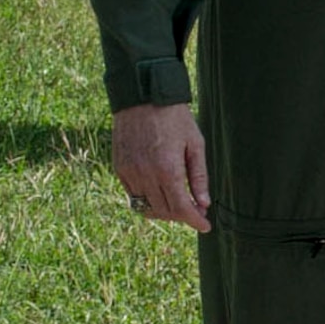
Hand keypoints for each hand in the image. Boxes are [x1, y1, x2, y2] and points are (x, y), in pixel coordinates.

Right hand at [111, 102, 211, 231]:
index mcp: (168, 169)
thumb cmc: (174, 118)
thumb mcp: (195, 144)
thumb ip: (199, 177)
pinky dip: (147, 200)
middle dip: (182, 216)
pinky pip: (133, 195)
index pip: (181, 208)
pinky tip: (160, 192)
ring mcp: (129, 172)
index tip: (205, 227)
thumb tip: (204, 204)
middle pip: (164, 212)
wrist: (143, 96)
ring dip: (164, 211)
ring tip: (179, 203)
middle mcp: (146, 174)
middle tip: (196, 212)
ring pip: (146, 208)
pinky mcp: (119, 168)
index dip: (195, 221)